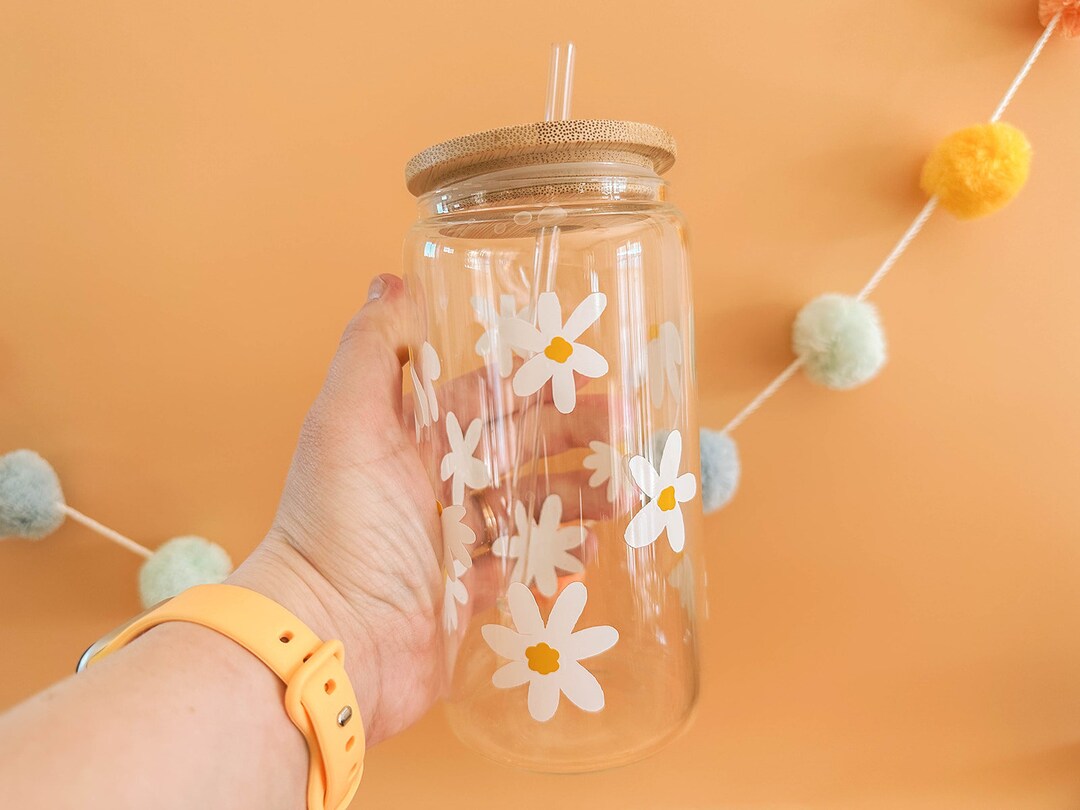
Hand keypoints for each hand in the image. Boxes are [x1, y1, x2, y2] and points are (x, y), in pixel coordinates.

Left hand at [229, 273, 611, 745]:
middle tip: (630, 429)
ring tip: (627, 495)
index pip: (482, 398)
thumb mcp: (346, 421)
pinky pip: (519, 570)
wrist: (332, 636)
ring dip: (577, 498)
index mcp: (408, 439)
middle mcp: (430, 486)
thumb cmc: (339, 523)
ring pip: (527, 508)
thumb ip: (372, 350)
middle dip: (574, 436)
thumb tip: (390, 280)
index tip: (585, 370)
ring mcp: (450, 542)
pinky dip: (554, 560)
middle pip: (517, 450)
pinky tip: (588, 553)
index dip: (533, 383)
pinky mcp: (464, 596)